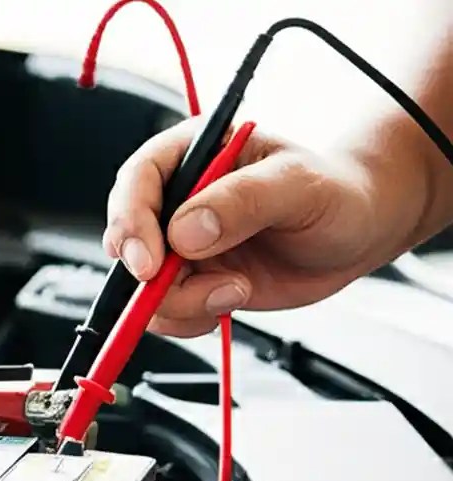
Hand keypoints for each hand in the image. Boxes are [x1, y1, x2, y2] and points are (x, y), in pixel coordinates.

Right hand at [103, 118, 410, 337]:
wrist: (360, 231)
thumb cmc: (337, 192)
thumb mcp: (299, 186)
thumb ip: (243, 201)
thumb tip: (186, 230)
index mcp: (192, 155)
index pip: (137, 183)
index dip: (131, 223)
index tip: (148, 263)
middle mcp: (178, 200)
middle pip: (129, 239)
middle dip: (150, 275)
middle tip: (186, 287)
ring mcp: (182, 244)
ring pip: (143, 285)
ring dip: (181, 301)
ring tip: (235, 290)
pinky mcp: (193, 280)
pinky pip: (165, 310)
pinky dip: (190, 317)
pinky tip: (230, 300)